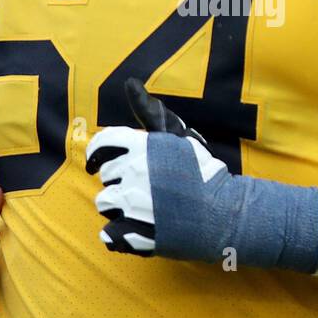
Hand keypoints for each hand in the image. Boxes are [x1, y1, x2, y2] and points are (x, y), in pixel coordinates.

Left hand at [86, 79, 317, 274]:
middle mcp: (132, 172)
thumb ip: (149, 110)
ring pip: (104, 203)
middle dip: (118, 179)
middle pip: (105, 174)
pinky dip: (115, 235)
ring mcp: (132, 205)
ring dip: (116, 205)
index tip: (93, 162)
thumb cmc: (202, 171)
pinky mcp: (135, 233)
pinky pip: (108, 234)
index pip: (102, 143)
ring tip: (140, 208)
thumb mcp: (177, 136)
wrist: (224, 212)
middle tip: (141, 187)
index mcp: (141, 146)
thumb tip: (129, 82)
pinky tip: (131, 230)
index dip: (94, 153)